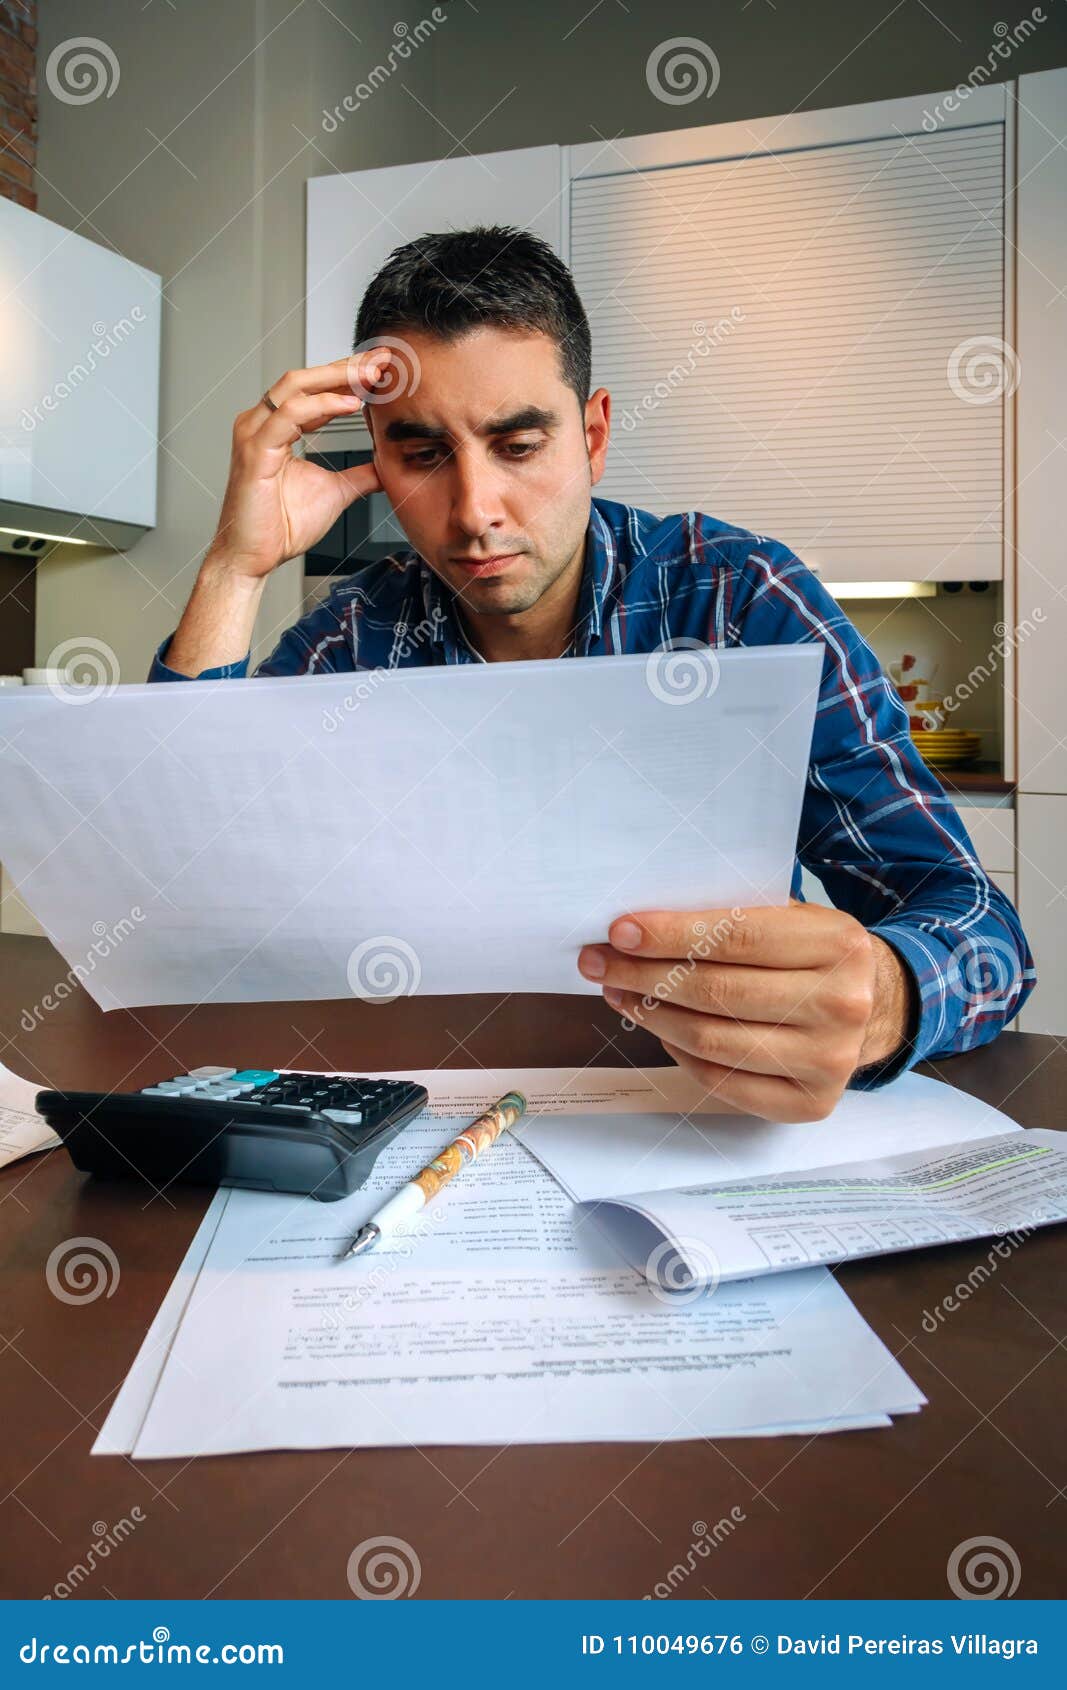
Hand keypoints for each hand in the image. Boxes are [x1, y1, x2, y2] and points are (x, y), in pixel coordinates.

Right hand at [210, 352, 391, 579]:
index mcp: (276, 427)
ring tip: (371, 376)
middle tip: (381, 361)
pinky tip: (350, 404)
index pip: (313, 390)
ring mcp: (254, 433)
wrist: (253, 558)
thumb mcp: (335, 492)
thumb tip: (386, 465)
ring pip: (295, 387)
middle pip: (305, 378)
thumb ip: (359, 474)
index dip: (347, 377)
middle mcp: (261, 423)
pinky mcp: (254, 450)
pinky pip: (289, 415)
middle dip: (345, 367)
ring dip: (336, 378)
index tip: (381, 371)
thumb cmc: (280, 527)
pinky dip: (321, 406)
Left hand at [578, 903, 912, 1121]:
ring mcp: (829, 1061)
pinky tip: (662, 1030)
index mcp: (837, 944)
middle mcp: (839, 1005)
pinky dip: (681, 1054)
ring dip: (652, 1016)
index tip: (618, 931)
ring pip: (712, 1041)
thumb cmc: (814, 955)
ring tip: (619, 993)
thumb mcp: (793, 918)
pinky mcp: (811, 1103)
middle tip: (599, 963)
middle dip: (644, 975)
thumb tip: (639, 930)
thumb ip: (732, 919)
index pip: (734, 938)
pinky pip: (723, 1082)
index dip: (669, 935)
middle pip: (716, 993)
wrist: (878, 1006)